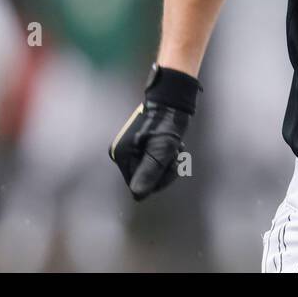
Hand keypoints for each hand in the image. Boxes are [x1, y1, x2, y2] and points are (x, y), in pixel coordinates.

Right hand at [109, 64, 199, 200]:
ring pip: (153, 172)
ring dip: (169, 163)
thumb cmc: (166, 124)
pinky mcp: (140, 147)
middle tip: (176, 154)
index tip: (171, 165)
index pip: (138, 188)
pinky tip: (175, 146)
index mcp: (121, 156)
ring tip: (176, 147)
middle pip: (146, 181)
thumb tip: (138, 195)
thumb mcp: (161, 150)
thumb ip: (150, 172)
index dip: (158, 182)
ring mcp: (131, 151)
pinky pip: (154, 163)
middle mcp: (122, 155)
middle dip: (164, 171)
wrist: (172, 101)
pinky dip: (167, 157)